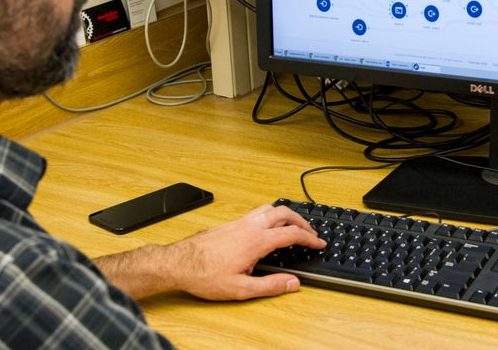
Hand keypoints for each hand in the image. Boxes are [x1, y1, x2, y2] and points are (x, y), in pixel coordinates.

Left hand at [96, 204, 326, 301]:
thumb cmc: (205, 276)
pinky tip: (268, 226)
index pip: (291, 234)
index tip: (319, 243)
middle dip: (301, 221)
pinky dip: (271, 215)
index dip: (309, 238)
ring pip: (269, 208)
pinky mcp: (230, 224)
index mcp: (256, 241)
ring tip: (293, 226)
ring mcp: (239, 222)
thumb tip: (293, 283)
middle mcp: (249, 226)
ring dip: (286, 214)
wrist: (178, 263)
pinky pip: (257, 212)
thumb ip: (270, 286)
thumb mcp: (241, 289)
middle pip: (283, 213)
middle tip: (311, 233)